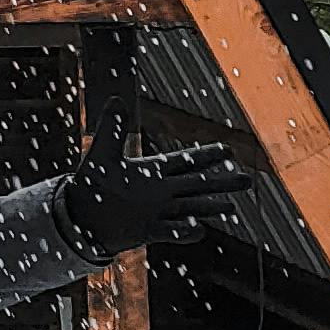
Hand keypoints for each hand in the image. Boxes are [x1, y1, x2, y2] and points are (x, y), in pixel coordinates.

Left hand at [61, 143, 254, 256]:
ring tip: (231, 206)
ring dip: (209, 207)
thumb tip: (116, 98)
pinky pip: (171, 232)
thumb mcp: (102, 154)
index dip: (206, 157)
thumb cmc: (93, 184)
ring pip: (190, 209)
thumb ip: (112, 128)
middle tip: (248, 180)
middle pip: (197, 185)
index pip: (185, 161)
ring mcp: (158, 213)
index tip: (228, 150)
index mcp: (153, 171)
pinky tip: (199, 230)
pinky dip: (184, 231)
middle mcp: (161, 192)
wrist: (81, 217)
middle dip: (222, 182)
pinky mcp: (149, 231)